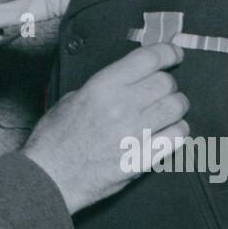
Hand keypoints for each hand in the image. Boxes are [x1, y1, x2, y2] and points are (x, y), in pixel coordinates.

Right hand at [23, 43, 188, 213]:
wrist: (50, 176)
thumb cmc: (55, 139)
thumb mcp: (72, 98)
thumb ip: (104, 87)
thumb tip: (128, 80)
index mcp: (102, 86)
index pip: (149, 59)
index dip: (168, 52)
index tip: (174, 54)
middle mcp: (121, 106)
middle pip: (167, 83)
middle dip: (169, 83)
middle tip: (163, 89)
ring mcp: (134, 133)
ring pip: (177, 108)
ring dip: (175, 107)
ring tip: (167, 111)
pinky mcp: (143, 158)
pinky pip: (177, 137)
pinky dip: (177, 130)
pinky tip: (168, 131)